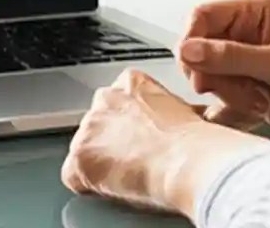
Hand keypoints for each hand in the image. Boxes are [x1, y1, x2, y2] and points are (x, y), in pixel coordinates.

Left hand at [61, 69, 268, 219]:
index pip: (117, 102)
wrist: (190, 160)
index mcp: (131, 82)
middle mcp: (104, 99)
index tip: (141, 139)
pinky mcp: (80, 157)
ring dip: (101, 162)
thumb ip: (161, 111)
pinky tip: (114, 187)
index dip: (129, 126)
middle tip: (135, 160)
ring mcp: (89, 128)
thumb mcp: (181, 112)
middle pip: (98, 124)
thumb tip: (168, 125)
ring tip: (129, 176)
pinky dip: (89, 185)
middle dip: (111, 141)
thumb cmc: (195, 142)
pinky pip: (73, 176)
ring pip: (85, 148)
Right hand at [179, 0, 269, 142]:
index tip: (197, 70)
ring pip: (207, 75)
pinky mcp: (248, 87)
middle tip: (241, 89)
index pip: (202, 16)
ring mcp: (245, 62)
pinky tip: (261, 108)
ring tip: (260, 100)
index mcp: (254, 13)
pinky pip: (220, 95)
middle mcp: (246, 34)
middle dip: (214, 75)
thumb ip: (229, 57)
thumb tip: (187, 49)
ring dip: (227, 94)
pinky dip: (233, 106)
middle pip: (198, 49)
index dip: (193, 42)